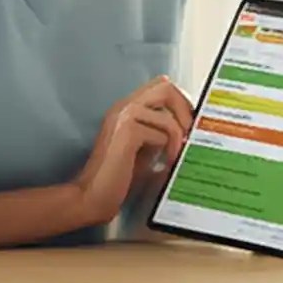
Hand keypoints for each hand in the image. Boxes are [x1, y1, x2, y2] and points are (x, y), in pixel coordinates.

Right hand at [73, 76, 193, 225]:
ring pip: (167, 114)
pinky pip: (162, 133)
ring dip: (178, 137)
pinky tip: (165, 163)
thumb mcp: (145, 148)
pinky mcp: (127, 132)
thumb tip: (190, 127)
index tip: (190, 123)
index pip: (160, 85)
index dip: (181, 101)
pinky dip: (169, 149)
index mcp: (127, 108)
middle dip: (184, 110)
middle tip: (189, 134)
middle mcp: (123, 106)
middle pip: (165, 88)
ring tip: (175, 156)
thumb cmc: (119, 177)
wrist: (92, 197)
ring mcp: (123, 117)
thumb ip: (160, 132)